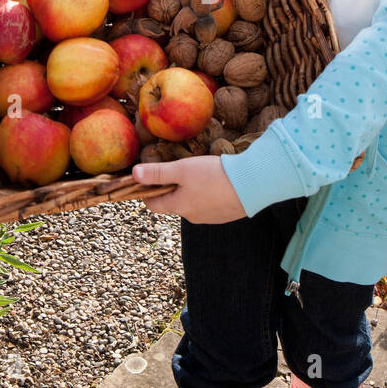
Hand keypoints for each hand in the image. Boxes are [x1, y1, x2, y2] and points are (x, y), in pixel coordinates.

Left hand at [131, 155, 246, 223]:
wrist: (253, 184)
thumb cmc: (214, 175)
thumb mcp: (182, 170)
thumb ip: (158, 172)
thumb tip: (133, 174)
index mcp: (178, 206)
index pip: (153, 205)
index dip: (148, 192)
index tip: (150, 178)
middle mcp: (191, 216)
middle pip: (173, 203)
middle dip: (172, 188)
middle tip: (179, 170)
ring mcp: (210, 218)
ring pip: (192, 204)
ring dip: (192, 191)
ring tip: (201, 173)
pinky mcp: (225, 215)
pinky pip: (210, 205)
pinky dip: (209, 195)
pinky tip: (217, 181)